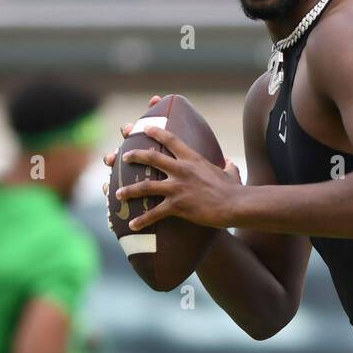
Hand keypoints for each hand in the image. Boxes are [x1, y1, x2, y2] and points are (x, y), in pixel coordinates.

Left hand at [115, 125, 240, 230]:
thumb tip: (229, 163)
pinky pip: (154, 213)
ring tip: (117, 193)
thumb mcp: (231, 173)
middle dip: (134, 155)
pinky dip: (142, 220)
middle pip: (151, 157)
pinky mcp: (177, 206)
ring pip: (146, 186)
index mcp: (192, 159)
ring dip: (130, 190)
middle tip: (123, 157)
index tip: (144, 128)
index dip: (155, 132)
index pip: (170, 139)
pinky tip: (132, 225)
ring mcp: (177, 187)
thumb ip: (227, 167)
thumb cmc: (234, 190)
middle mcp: (181, 170)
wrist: (234, 205)